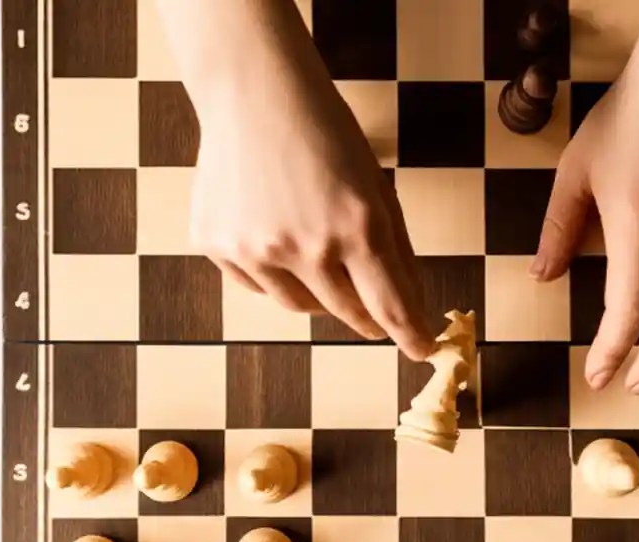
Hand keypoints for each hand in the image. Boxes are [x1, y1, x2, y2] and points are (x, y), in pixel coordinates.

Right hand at [158, 0, 432, 360]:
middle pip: (346, 312)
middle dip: (366, 318)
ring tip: (318, 258)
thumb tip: (409, 302)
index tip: (420, 350)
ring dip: (319, 296)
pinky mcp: (218, 244)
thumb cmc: (324, 134)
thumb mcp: (376, 185)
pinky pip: (256, 284)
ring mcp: (256, 248)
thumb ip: (394, 247)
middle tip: (374, 319)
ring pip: (299, 306)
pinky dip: (274, 274)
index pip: (390, 304)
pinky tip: (275, 238)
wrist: (254, 94)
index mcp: (356, 226)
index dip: (410, 334)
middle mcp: (306, 245)